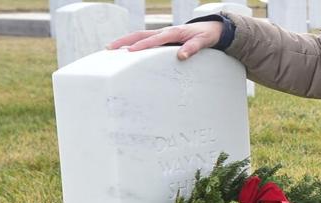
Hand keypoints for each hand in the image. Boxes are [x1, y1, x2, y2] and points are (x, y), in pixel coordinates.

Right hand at [107, 23, 225, 60]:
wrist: (210, 28)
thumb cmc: (206, 36)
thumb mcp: (203, 42)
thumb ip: (192, 48)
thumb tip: (181, 56)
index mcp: (173, 32)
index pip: (155, 40)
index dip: (142, 45)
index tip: (131, 51)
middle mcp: (164, 31)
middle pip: (140, 34)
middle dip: (124, 40)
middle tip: (110, 48)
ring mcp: (161, 34)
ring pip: (139, 35)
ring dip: (124, 41)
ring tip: (110, 48)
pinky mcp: (161, 37)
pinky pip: (144, 39)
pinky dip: (132, 42)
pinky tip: (124, 50)